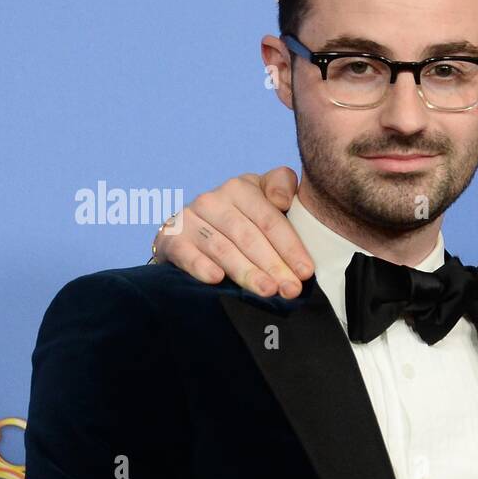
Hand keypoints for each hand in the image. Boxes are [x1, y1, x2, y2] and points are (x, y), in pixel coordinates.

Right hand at [153, 167, 310, 297]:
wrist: (190, 231)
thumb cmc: (240, 218)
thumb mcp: (263, 198)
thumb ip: (281, 187)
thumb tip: (283, 200)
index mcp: (241, 187)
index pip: (270, 219)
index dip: (290, 246)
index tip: (306, 272)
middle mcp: (213, 200)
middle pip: (248, 236)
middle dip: (273, 265)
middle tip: (290, 290)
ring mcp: (190, 218)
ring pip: (222, 248)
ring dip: (246, 271)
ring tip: (266, 291)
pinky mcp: (171, 238)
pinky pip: (187, 253)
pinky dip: (201, 266)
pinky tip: (216, 279)